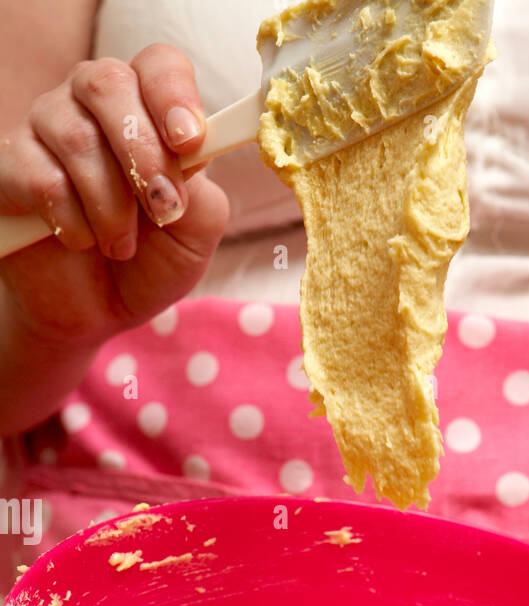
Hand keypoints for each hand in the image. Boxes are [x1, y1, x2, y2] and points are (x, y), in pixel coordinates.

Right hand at [0, 44, 228, 350]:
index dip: (173, 95)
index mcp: (146, 107)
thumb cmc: (150, 261)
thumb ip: (202, 193)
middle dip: (143, 154)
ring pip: (78, 139)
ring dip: (112, 207)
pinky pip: (44, 180)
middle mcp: (92, 103)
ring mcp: (46, 127)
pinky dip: (74, 224)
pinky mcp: (11, 164)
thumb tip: (191, 159)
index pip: (158, 65)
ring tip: (121, 245)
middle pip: (108, 84)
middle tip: (162, 211)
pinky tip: (82, 241)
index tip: (190, 143)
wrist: (99, 310)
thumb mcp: (194, 234)